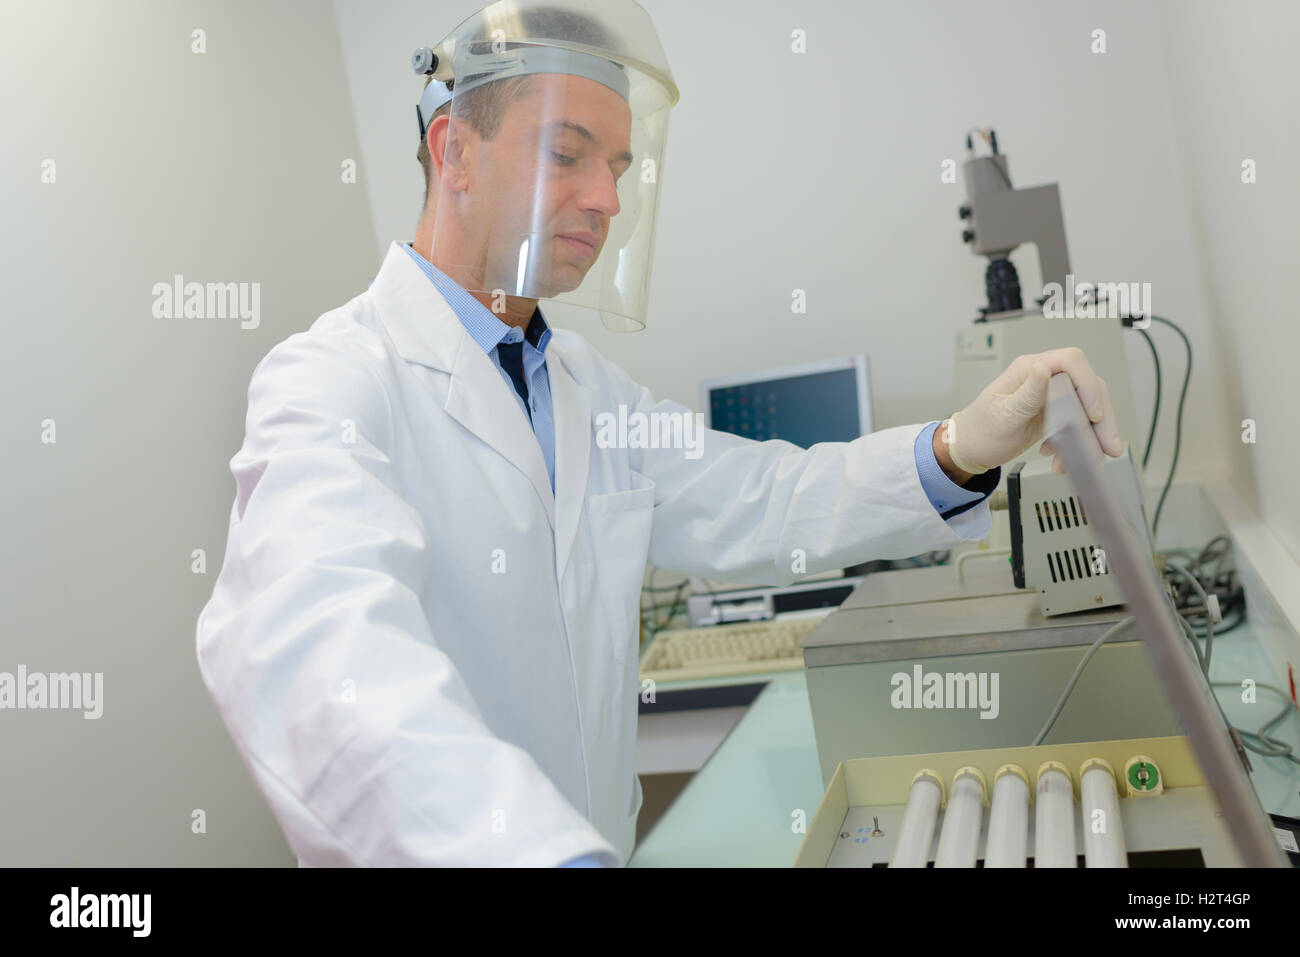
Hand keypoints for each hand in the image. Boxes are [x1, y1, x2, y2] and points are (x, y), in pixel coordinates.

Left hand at [945, 347, 1123, 474]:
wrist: (971, 450)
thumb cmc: (980, 431)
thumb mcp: (1003, 415)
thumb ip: (1027, 393)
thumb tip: (1043, 368)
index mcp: (1028, 369)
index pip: (1071, 361)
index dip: (1087, 384)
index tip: (1092, 412)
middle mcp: (1043, 378)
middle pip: (1087, 387)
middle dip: (1101, 418)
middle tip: (1107, 446)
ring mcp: (1051, 396)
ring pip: (1088, 407)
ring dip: (1094, 435)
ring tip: (1091, 459)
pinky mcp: (1056, 414)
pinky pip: (1079, 424)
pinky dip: (1079, 443)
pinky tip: (1062, 459)